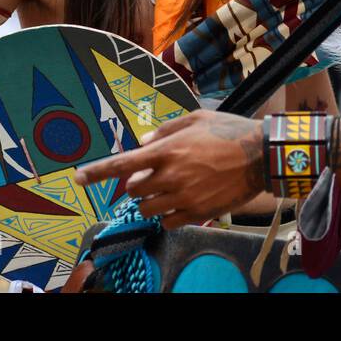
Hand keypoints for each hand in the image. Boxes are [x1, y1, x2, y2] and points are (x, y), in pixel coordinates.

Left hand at [75, 110, 263, 229]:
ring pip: (147, 209)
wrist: (261, 156)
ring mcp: (183, 197)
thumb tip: (142, 142)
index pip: (122, 164)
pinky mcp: (197, 212)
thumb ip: (164, 130)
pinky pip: (168, 221)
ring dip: (149, 200)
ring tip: (168, 188)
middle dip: (137, 184)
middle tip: (155, 174)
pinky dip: (167, 214)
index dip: (97, 171)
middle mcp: (170, 176)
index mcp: (166, 150)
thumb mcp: (195, 118)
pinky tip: (180, 201)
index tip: (78, 176)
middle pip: (133, 191)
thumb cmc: (228, 130)